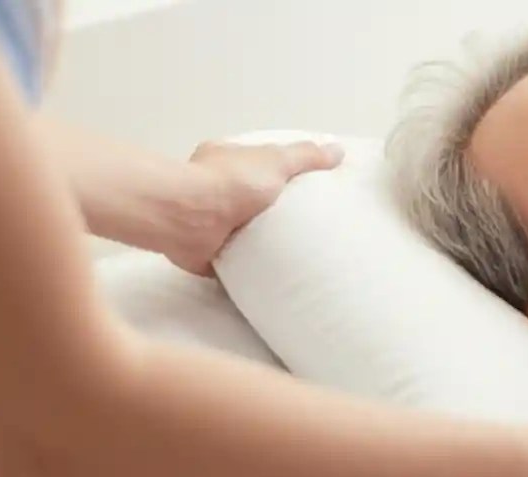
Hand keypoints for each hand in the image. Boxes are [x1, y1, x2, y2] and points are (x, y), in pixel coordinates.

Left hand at [169, 140, 343, 274]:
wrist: (189, 219)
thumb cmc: (231, 183)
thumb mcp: (277, 161)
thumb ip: (306, 156)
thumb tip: (338, 150)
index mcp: (225, 160)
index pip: (256, 163)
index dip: (281, 173)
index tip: (306, 189)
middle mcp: (212, 190)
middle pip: (251, 199)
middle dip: (274, 211)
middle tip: (307, 225)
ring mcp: (208, 222)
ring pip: (242, 229)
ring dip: (262, 241)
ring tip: (298, 253)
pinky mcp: (208, 253)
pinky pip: (234, 261)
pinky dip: (249, 267)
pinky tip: (273, 274)